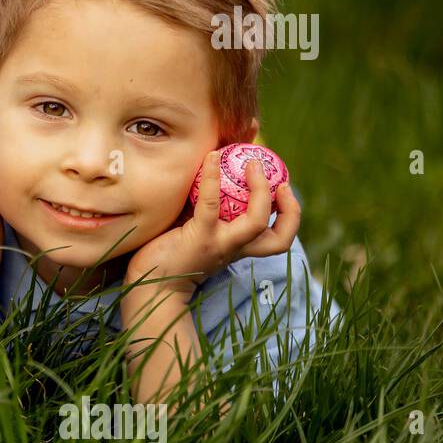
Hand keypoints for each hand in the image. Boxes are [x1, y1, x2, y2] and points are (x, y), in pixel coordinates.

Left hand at [125, 150, 300, 296]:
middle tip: (283, 181)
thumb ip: (209, 208)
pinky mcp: (198, 237)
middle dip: (291, 208)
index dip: (291, 215)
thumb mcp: (197, 229)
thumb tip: (213, 169)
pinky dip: (213, 179)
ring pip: (255, 221)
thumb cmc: (169, 253)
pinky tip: (211, 157)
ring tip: (253, 163)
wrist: (151, 285)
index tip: (284, 188)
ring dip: (260, 190)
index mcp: (239, 247)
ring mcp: (219, 243)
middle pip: (280, 238)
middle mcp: (235, 248)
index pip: (278, 238)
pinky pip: (211, 205)